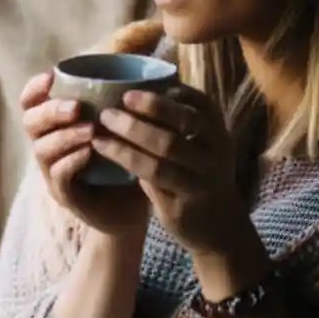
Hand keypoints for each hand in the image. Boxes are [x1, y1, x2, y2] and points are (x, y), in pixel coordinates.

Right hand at [20, 72, 149, 238]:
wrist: (132, 207)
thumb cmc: (125, 159)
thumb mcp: (120, 125)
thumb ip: (117, 101)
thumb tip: (139, 66)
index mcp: (55, 125)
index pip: (30, 103)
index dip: (34, 89)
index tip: (51, 77)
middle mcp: (48, 146)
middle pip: (30, 123)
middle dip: (51, 111)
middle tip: (77, 108)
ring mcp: (52, 172)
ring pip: (42, 149)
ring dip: (65, 136)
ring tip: (91, 131)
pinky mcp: (64, 196)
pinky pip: (58, 176)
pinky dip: (72, 162)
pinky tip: (90, 153)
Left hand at [89, 84, 251, 257]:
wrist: (218, 227)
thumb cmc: (195, 175)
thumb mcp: (197, 145)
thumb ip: (173, 123)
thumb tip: (130, 94)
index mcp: (217, 131)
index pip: (198, 102)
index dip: (163, 95)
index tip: (129, 90)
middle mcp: (215, 151)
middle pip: (182, 124)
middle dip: (144, 112)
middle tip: (110, 108)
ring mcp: (202, 177)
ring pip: (164, 153)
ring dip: (127, 138)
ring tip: (100, 130)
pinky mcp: (185, 201)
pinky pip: (152, 177)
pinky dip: (126, 159)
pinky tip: (104, 150)